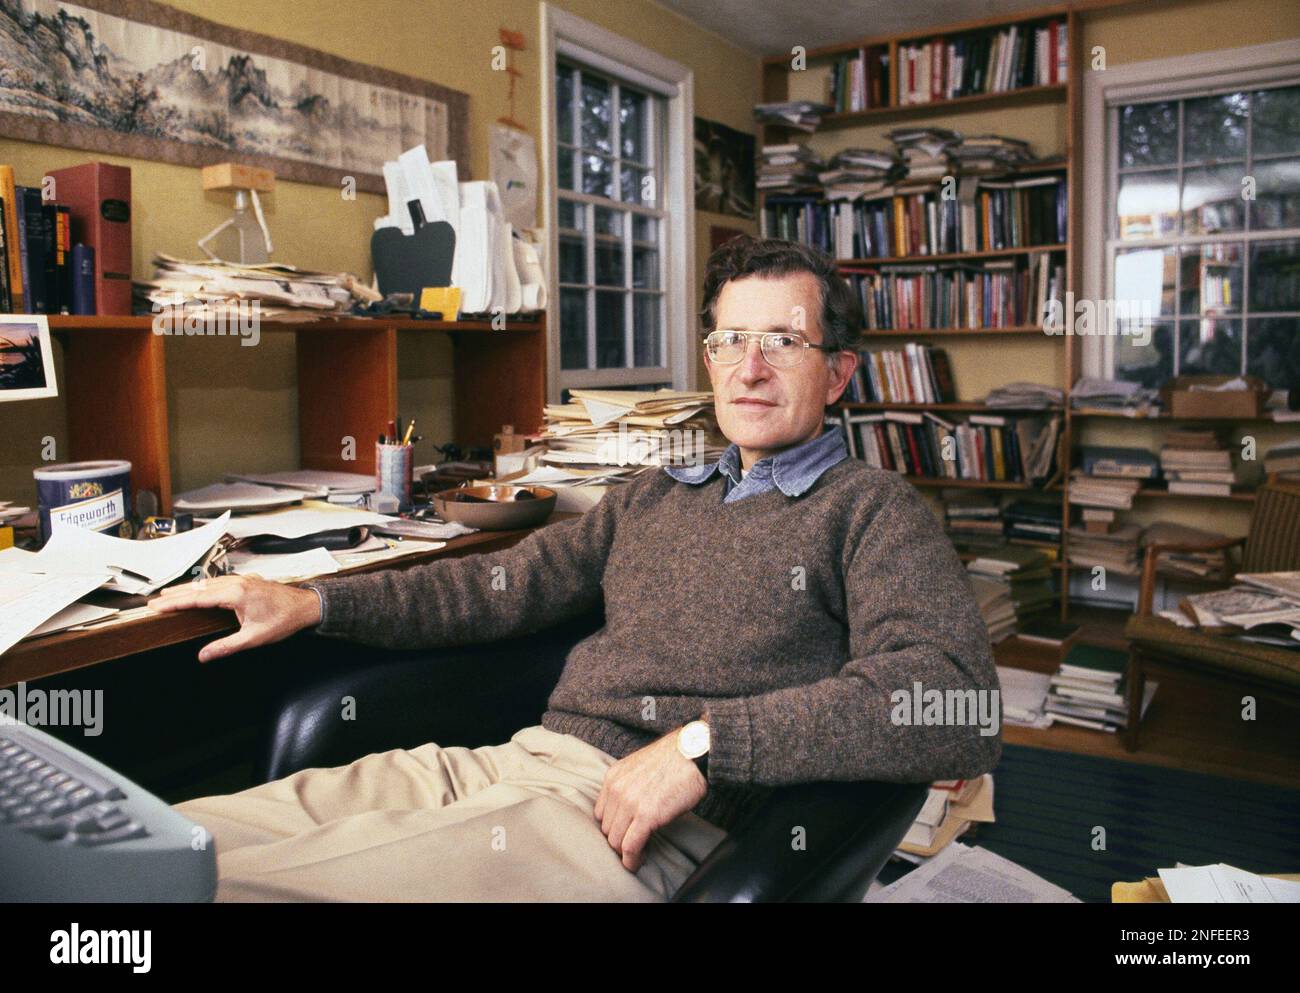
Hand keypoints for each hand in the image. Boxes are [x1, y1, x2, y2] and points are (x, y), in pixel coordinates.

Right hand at [148, 575, 321, 661]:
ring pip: (209, 583)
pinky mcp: (248, 581)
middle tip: (155, 600)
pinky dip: (204, 586)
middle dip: (175, 593)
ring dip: (189, 588)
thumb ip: (226, 647)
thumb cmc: (284, 620)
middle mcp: (237, 583)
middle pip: (199, 587)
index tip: (156, 606)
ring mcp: (243, 580)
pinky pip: (220, 582)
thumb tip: (204, 656)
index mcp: (236, 594)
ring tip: (170, 594)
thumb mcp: (253, 638)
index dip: (175, 602)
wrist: (307, 606)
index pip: (197, 598)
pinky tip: (199, 591)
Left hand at [594, 728, 707, 871]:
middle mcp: (616, 789)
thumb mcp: (640, 768)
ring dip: (626, 853)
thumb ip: (629, 786)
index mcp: (613, 777)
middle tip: (634, 846)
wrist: (694, 753)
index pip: (601, 814)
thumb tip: (630, 811)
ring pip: (616, 841)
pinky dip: (632, 860)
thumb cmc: (675, 760)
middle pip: (607, 829)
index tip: (625, 833)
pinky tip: (637, 863)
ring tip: (638, 856)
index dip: (613, 827)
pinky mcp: (646, 816)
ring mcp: (630, 803)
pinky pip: (630, 846)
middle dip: (619, 840)